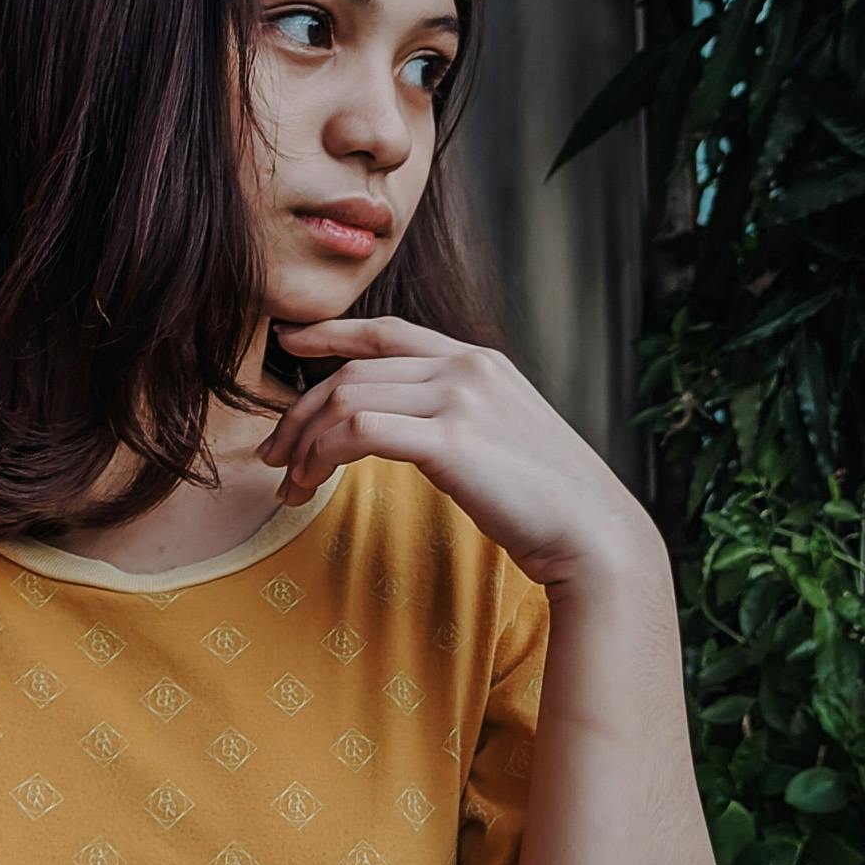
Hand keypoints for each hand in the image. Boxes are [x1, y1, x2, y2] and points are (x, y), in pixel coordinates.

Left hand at [261, 318, 660, 594]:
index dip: (331, 332)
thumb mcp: (501, 437)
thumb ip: (458, 417)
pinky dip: (321, 454)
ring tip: (289, 483)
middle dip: (299, 412)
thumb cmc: (546, 500)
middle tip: (271, 454)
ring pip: (346, 399)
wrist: (593, 532)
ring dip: (303, 442)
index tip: (290, 343)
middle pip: (352, 371)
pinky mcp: (451, 441)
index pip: (387, 332)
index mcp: (478, 361)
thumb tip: (406, 429)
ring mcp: (460, 399)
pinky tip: (312, 481)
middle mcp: (466, 368)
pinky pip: (358, 430)